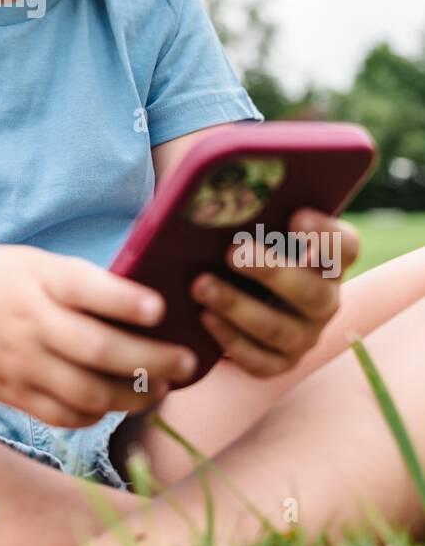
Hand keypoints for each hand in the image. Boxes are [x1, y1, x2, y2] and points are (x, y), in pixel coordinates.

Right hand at [0, 244, 198, 427]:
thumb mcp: (28, 262)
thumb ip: (75, 280)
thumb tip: (142, 303)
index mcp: (36, 277)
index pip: (86, 288)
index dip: (125, 301)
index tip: (160, 308)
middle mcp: (29, 320)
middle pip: (98, 350)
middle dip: (151, 361)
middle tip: (187, 362)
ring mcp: (19, 361)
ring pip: (87, 391)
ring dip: (133, 396)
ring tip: (161, 389)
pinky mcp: (10, 392)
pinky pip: (63, 414)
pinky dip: (96, 414)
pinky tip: (114, 403)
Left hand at [190, 207, 360, 377]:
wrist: (233, 285)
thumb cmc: (245, 238)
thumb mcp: (253, 221)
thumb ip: (249, 204)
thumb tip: (216, 182)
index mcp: (330, 259)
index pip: (345, 246)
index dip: (324, 234)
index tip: (294, 216)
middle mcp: (326, 299)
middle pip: (312, 291)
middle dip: (271, 271)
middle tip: (232, 251)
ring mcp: (305, 335)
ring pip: (280, 328)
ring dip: (238, 306)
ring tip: (200, 284)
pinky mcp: (280, 362)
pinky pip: (260, 360)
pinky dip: (230, 339)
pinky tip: (204, 316)